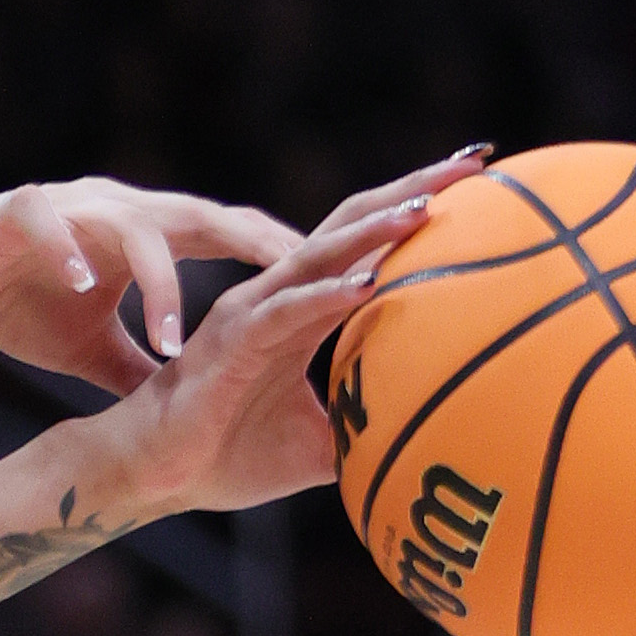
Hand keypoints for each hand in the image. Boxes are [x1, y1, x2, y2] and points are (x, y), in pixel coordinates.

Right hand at [0, 179, 301, 394]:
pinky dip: (67, 253)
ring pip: (134, 231)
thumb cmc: (21, 304)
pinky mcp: (20, 212)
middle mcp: (125, 211)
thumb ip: (142, 370)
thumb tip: (194, 412)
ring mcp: (76, 207)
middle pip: (210, 216)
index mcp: (153, 236)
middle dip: (262, 239)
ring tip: (174, 338)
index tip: (349, 276)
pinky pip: (51, 226)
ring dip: (157, 283)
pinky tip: (79, 285)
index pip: (235, 237)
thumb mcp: (93, 349)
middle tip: (310, 269)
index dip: (288, 254)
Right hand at [95, 152, 486, 513]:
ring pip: (320, 255)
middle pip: (353, 224)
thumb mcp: (319, 447)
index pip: (368, 243)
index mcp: (304, 308)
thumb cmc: (225, 457)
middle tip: (472, 161)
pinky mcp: (231, 340)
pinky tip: (365, 286)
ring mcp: (254, 312)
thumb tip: (429, 453)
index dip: (419, 208)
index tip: (481, 181)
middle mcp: (281, 295)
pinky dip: (325, 297)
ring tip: (426, 208)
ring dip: (373, 232)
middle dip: (413, 189)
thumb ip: (367, 432)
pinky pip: (285, 312)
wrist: (154, 474)